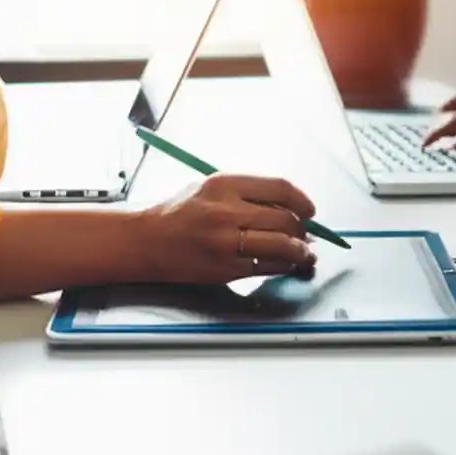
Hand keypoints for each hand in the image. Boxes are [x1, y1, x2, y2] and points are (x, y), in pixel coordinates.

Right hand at [139, 174, 318, 283]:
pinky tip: (285, 263)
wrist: (146, 242)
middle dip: (303, 229)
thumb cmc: (179, 214)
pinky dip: (283, 266)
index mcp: (224, 185)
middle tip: (306, 233)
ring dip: (301, 251)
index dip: (302, 200)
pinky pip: (267, 267)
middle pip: (285, 219)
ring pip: (282, 246)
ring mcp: (226, 243)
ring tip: (304, 252)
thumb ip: (248, 194)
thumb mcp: (211, 188)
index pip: (280, 187)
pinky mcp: (225, 269)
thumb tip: (291, 207)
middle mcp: (226, 212)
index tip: (309, 210)